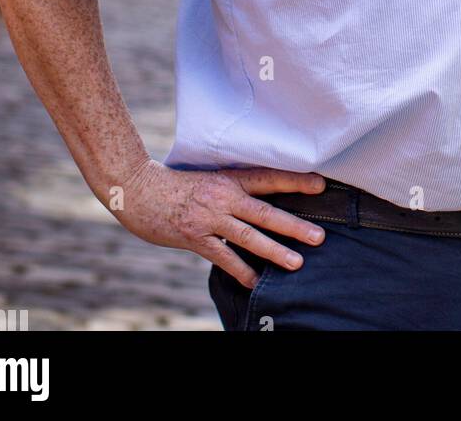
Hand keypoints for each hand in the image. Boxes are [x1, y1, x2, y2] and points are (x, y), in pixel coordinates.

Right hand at [114, 159, 327, 288]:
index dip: (295, 181)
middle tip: (320, 236)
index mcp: (229, 178)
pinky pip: (223, 256)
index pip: (269, 178)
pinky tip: (255, 281)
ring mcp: (210, 218)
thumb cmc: (177, 184)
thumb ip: (233, 190)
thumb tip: (260, 203)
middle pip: (266, 211)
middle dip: (294, 225)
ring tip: (297, 263)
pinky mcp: (195, 237)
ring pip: (249, 236)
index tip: (321, 184)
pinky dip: (240, 269)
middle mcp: (224, 196)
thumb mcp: (209, 178)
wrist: (139, 189)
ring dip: (274, 250)